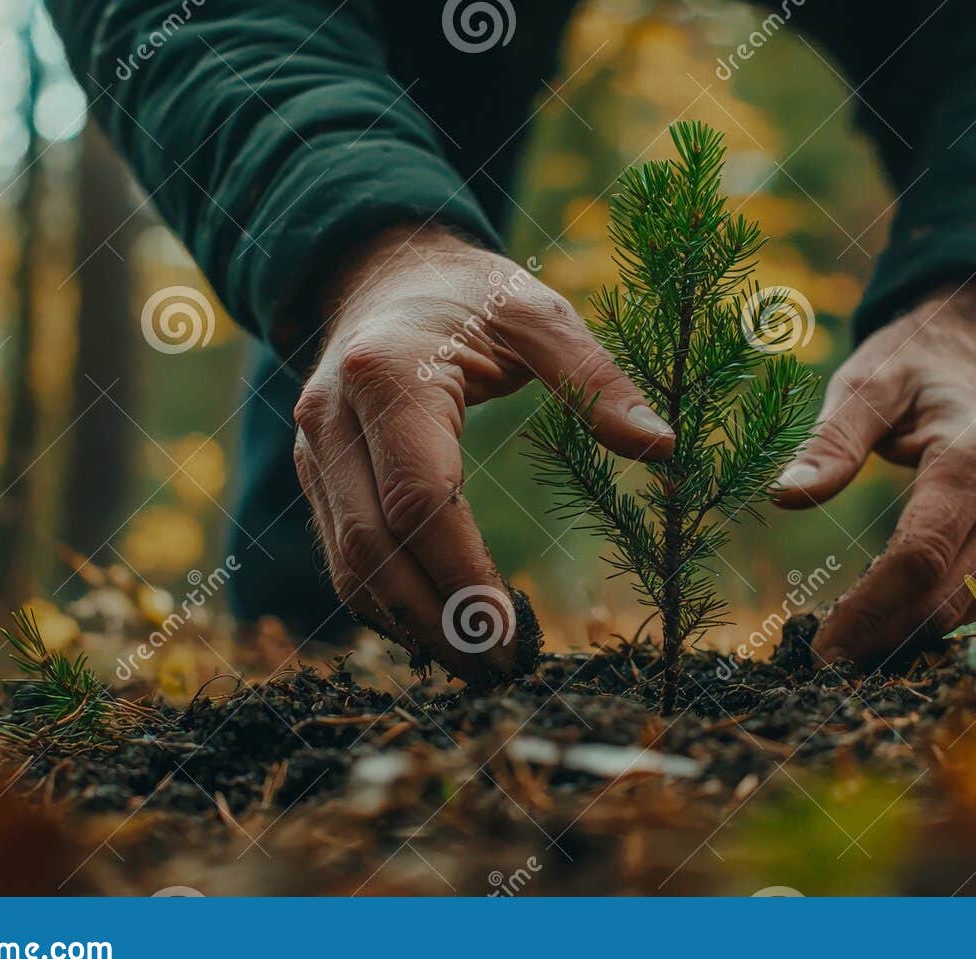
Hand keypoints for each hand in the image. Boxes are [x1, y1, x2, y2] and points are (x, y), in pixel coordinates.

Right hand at [293, 224, 673, 683]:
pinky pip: (342, 551)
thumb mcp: (540, 313)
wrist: (384, 269)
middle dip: (435, 623)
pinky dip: (386, 601)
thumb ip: (596, 378)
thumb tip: (663, 448)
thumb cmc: (471, 293)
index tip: (514, 634)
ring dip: (405, 626)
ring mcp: (312, 448)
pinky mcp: (313, 472)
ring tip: (475, 666)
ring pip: (346, 564)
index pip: (419, 503)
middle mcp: (331, 418)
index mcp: (389, 376)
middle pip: (372, 549)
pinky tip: (440, 628)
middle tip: (500, 672)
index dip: (464, 579)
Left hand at [772, 282, 975, 667]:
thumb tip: (786, 493)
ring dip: (907, 640)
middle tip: (822, 662)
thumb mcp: (867, 380)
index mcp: (974, 461)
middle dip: (884, 637)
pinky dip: (930, 623)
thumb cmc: (919, 363)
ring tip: (846, 651)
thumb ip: (831, 439)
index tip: (822, 646)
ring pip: (968, 615)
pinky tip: (881, 628)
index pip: (921, 557)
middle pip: (946, 599)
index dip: (870, 610)